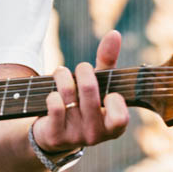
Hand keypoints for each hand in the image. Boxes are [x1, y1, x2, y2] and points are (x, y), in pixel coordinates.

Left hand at [31, 30, 128, 155]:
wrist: (56, 132)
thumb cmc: (84, 103)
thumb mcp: (99, 85)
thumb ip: (108, 61)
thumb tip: (114, 33)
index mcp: (114, 127)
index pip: (120, 117)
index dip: (114, 101)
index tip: (109, 93)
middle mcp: (96, 135)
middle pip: (89, 90)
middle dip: (82, 70)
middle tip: (81, 68)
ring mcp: (76, 137)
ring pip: (68, 93)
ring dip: (62, 75)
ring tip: (61, 73)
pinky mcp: (56, 137)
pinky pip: (54, 105)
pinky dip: (52, 93)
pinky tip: (52, 94)